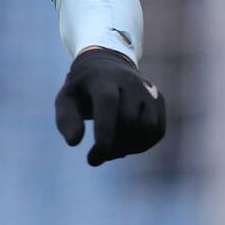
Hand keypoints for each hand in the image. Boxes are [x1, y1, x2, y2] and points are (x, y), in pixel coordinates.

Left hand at [56, 47, 165, 165]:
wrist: (106, 66)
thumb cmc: (82, 89)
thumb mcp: (66, 98)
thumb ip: (66, 119)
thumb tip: (73, 142)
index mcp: (103, 78)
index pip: (108, 101)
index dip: (106, 129)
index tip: (99, 152)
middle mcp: (129, 81)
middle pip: (128, 119)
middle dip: (112, 145)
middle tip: (94, 158)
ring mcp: (147, 90)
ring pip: (147, 127)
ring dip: (129, 147)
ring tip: (109, 152)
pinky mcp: (159, 100)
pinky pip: (157, 130)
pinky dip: (143, 145)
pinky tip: (125, 148)